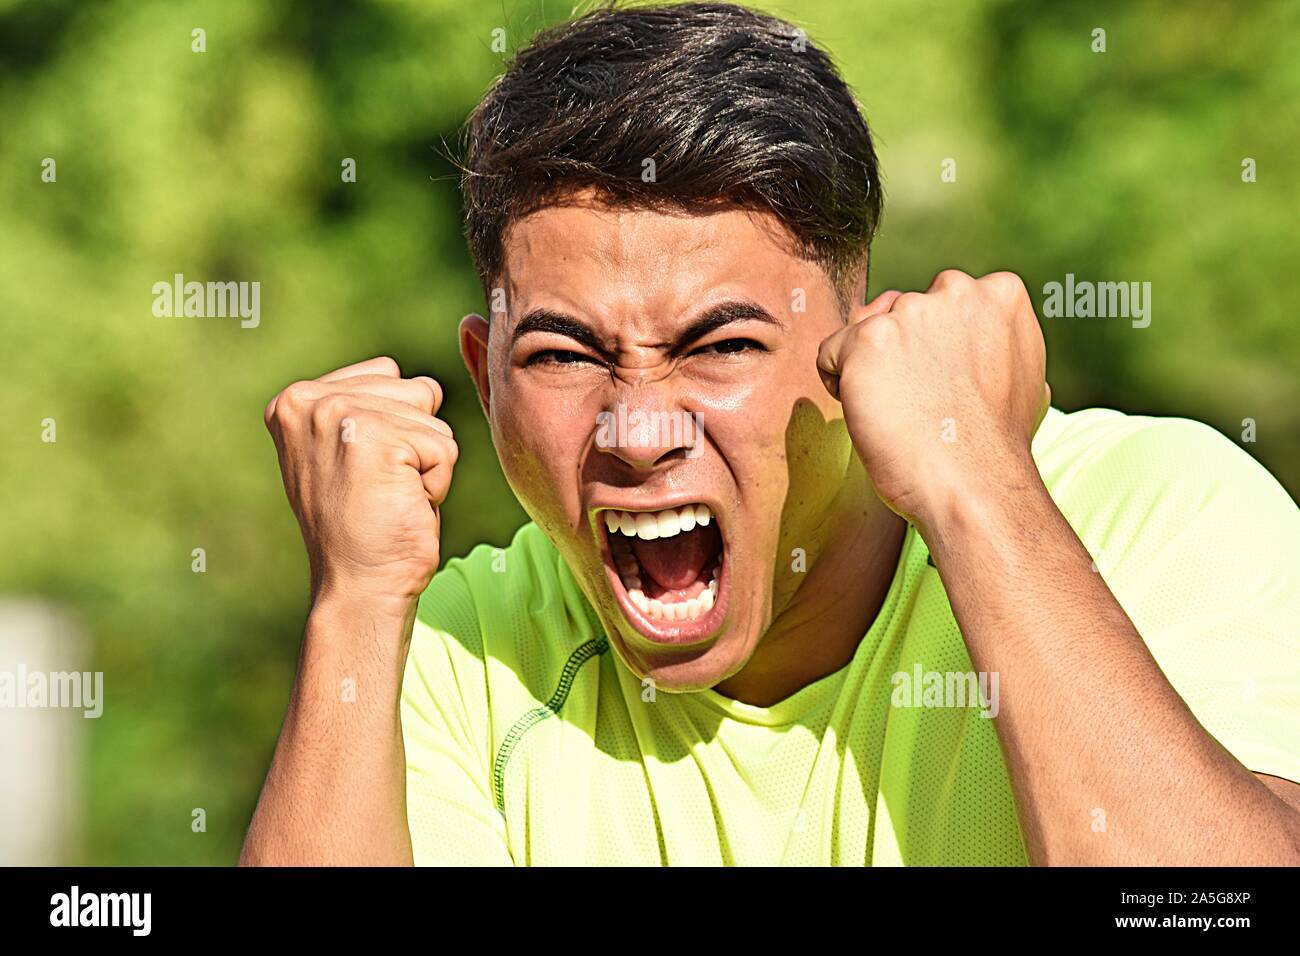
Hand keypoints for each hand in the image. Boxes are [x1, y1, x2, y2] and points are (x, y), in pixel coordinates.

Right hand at [264, 356, 456, 613]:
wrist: (357, 588)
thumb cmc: (363, 528)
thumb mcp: (347, 455)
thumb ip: (368, 409)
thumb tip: (425, 384)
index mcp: (296, 400)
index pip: (390, 376)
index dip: (397, 430)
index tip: (361, 474)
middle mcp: (309, 400)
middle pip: (416, 391)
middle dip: (415, 443)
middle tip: (379, 489)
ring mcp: (339, 415)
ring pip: (433, 419)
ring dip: (427, 464)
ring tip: (390, 497)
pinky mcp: (375, 439)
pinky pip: (444, 448)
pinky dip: (437, 484)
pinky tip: (401, 507)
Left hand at [816, 270, 1049, 528]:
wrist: (975, 485)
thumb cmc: (996, 447)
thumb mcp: (1022, 376)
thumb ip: (993, 341)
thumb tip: (971, 333)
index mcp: (999, 294)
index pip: (942, 302)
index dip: (935, 349)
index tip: (947, 387)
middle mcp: (957, 290)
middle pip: (902, 311)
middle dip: (902, 352)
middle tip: (921, 404)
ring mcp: (912, 311)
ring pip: (866, 331)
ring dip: (871, 369)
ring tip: (899, 412)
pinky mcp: (869, 339)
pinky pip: (829, 353)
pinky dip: (838, 384)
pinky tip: (870, 414)